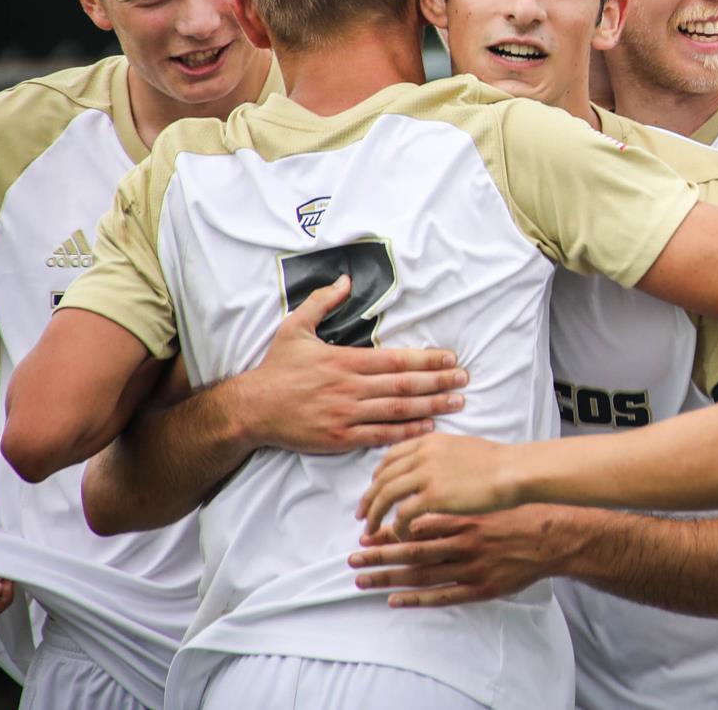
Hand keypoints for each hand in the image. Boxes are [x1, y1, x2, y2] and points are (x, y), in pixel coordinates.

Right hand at [233, 277, 467, 453]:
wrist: (252, 408)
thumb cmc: (276, 368)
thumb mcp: (295, 327)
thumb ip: (322, 302)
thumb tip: (346, 280)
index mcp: (344, 360)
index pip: (396, 360)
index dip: (427, 360)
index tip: (451, 358)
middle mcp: (350, 387)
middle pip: (404, 385)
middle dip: (439, 382)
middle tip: (465, 380)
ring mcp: (346, 414)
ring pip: (398, 410)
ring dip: (431, 406)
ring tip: (457, 403)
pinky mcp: (340, 437)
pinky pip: (380, 435)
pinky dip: (407, 432)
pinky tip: (429, 428)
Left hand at [348, 505, 575, 606]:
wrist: (552, 535)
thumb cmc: (518, 512)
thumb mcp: (485, 494)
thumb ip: (455, 492)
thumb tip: (424, 483)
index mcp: (462, 517)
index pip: (416, 523)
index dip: (388, 529)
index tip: (365, 531)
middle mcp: (462, 542)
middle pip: (411, 550)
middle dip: (378, 555)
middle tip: (352, 560)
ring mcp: (470, 567)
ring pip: (422, 574)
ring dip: (389, 578)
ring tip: (362, 580)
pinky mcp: (481, 587)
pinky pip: (443, 596)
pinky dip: (417, 599)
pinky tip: (395, 600)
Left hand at [360, 432, 515, 538]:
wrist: (513, 471)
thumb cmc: (497, 464)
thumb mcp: (461, 448)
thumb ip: (439, 455)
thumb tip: (429, 466)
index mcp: (428, 441)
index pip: (390, 457)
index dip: (377, 477)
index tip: (372, 492)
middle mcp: (422, 454)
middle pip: (382, 477)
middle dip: (368, 498)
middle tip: (361, 515)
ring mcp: (425, 474)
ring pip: (386, 496)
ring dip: (375, 514)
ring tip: (370, 530)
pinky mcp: (432, 496)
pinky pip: (402, 514)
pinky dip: (397, 526)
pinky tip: (400, 535)